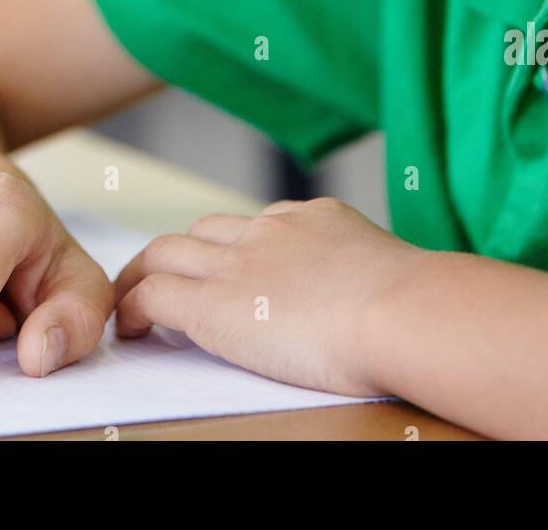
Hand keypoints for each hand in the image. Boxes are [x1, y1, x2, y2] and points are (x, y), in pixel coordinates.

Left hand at [112, 197, 419, 395]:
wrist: (401, 310)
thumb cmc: (418, 307)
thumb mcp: (396, 273)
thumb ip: (373, 277)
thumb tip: (386, 297)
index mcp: (316, 219)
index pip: (261, 224)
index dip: (237, 249)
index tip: (233, 272)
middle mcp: (271, 230)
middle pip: (205, 229)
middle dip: (181, 253)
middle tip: (161, 280)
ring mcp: (239, 262)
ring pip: (166, 250)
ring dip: (143, 273)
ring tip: (130, 302)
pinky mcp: (214, 303)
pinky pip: (154, 292)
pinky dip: (134, 306)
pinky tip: (131, 328)